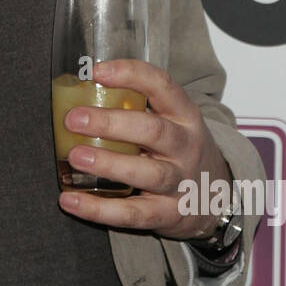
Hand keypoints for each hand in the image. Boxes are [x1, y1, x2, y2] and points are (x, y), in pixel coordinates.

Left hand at [57, 58, 231, 240]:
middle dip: (112, 123)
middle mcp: (185, 146)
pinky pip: (133, 214)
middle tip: (74, 119)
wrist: (215, 199)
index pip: (163, 86)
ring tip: (76, 156)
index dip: (131, 75)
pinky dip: (99, 209)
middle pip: (154, 131)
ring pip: (147, 173)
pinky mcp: (167, 214)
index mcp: (184, 116)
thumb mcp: (171, 122)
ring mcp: (179, 182)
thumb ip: (135, 109)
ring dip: (109, 164)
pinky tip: (70, 200)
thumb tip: (76, 93)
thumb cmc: (178, 151)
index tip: (98, 72)